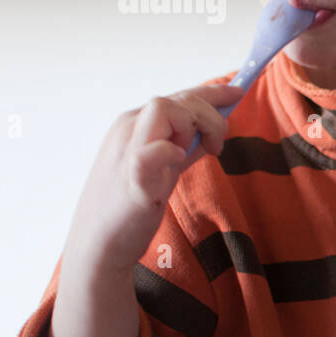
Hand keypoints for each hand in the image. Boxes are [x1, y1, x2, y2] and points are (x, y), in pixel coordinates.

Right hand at [69, 83, 243, 269]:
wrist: (97, 244)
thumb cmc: (130, 208)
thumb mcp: (162, 170)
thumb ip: (183, 149)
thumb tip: (211, 133)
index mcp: (134, 126)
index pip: (178, 97)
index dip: (212, 92)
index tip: (238, 92)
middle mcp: (127, 130)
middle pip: (177, 99)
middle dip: (209, 116)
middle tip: (216, 146)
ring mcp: (126, 152)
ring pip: (163, 109)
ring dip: (192, 127)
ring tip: (198, 154)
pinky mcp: (132, 180)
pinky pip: (149, 152)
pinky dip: (167, 151)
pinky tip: (177, 161)